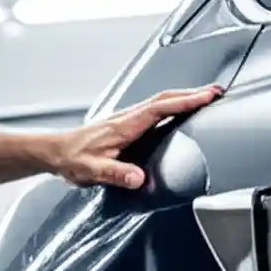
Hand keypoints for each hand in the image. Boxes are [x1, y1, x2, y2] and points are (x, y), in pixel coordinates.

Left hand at [52, 85, 222, 188]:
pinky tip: (178, 111)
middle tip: (215, 92)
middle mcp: (127, 118)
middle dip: (191, 93)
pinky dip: (171, 105)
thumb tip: (138, 178)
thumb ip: (116, 174)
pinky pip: (154, 110)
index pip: (160, 108)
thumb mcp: (92, 170)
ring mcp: (127, 119)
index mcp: (124, 125)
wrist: (55, 152)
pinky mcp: (126, 124)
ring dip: (183, 97)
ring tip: (204, 98)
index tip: (206, 97)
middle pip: (165, 98)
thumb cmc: (72, 159)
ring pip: (160, 101)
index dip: (185, 101)